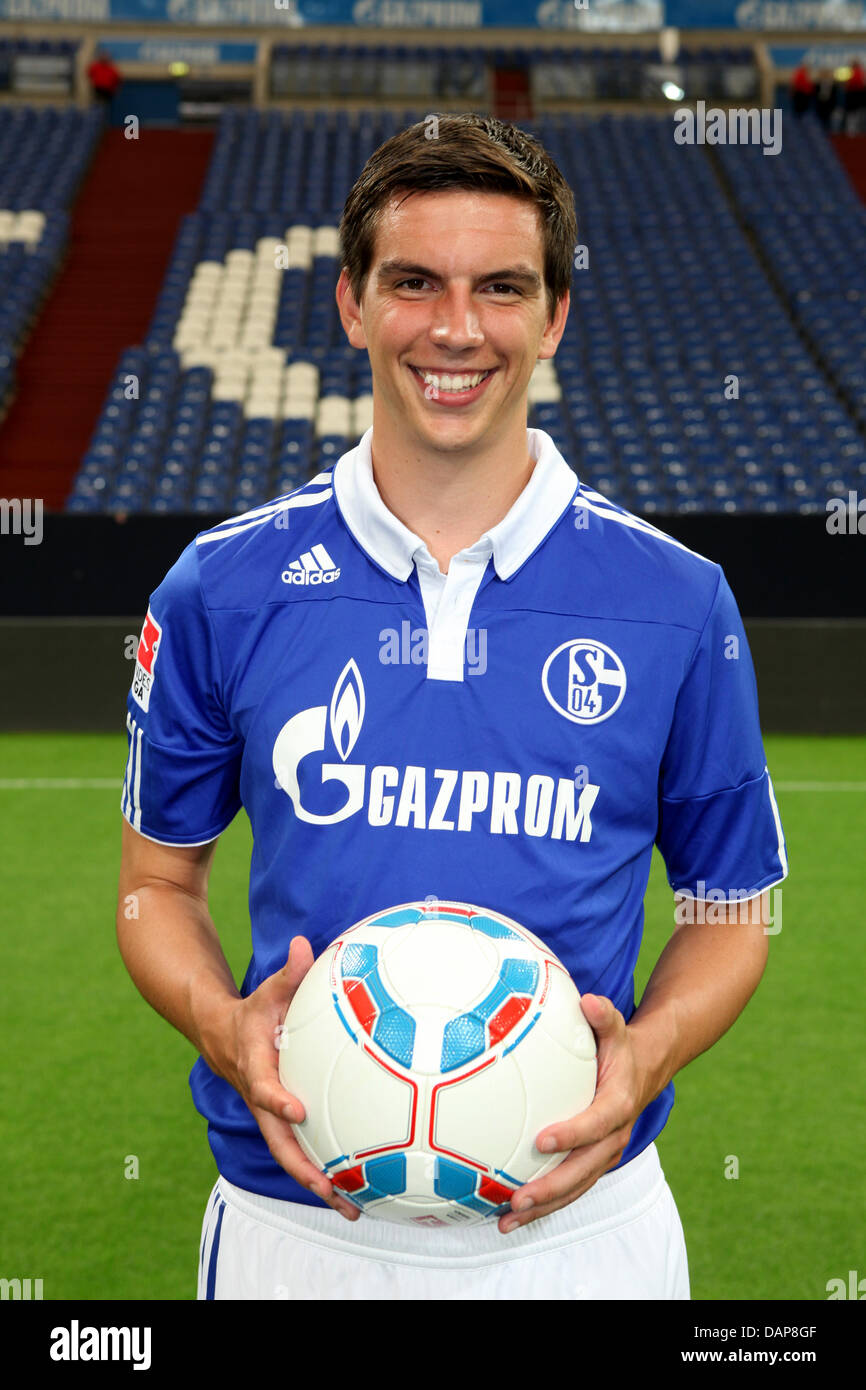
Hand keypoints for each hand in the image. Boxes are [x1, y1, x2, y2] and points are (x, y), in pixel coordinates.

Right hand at [223, 936, 360, 1222]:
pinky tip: (359, 1188)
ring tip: (355, 1208)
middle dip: (305, 1171)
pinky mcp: (283, 1123)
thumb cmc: (253, 1010)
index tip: (298, 1109)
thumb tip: (304, 944)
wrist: (220, 1035)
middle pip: (280, 1143)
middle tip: (335, 1192)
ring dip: (320, 1184)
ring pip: (294, 1157)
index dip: (278, 1100)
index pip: (264, 1088)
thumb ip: (288, 973)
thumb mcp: (268, 991)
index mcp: (256, 1068)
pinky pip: (305, 1150)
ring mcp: (272, 1117)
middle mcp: (262, 1101)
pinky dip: (326, 1171)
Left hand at [498, 994, 642, 1234]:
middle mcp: (613, 1137)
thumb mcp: (617, 1028)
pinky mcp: (593, 1163)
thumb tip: (590, 1001)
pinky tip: (510, 1214)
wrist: (646, 1070)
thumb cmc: (621, 1046)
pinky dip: (544, 1204)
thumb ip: (604, 1016)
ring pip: (575, 1187)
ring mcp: (603, 1154)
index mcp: (617, 1105)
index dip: (571, 1134)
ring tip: (507, 1219)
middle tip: (518, 1198)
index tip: (542, 1141)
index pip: (594, 1124)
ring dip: (543, 1207)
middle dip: (551, 1188)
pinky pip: (570, 1188)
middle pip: (583, 1170)